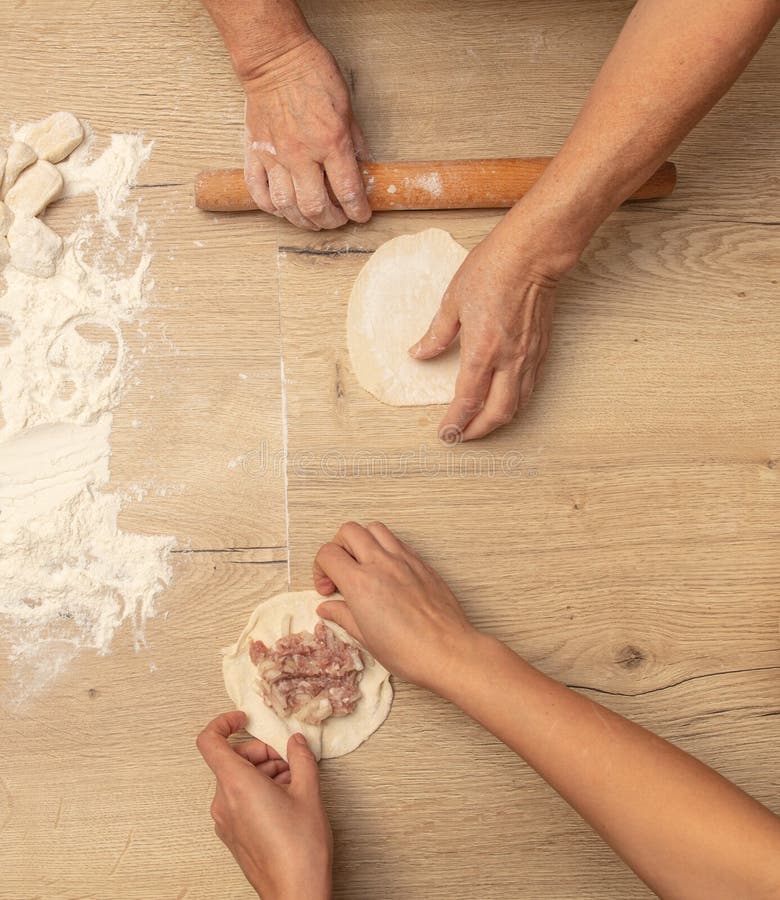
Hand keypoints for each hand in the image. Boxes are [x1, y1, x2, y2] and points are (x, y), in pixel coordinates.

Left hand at [196, 711, 332, 899]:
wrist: (295, 893)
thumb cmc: (300, 848)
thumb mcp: (308, 792)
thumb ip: (301, 758)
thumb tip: (295, 742)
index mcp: (237, 785)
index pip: (209, 741)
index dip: (223, 723)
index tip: (244, 719)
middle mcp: (223, 802)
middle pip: (231, 759)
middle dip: (260, 752)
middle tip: (287, 761)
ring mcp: (225, 821)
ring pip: (236, 779)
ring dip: (263, 772)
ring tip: (293, 783)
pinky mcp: (232, 835)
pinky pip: (238, 799)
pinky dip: (258, 790)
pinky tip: (285, 800)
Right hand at [242, 35, 370, 230]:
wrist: (274, 57)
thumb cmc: (311, 73)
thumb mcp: (347, 107)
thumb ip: (355, 142)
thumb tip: (362, 166)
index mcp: (330, 142)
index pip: (348, 191)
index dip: (358, 210)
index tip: (361, 214)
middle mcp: (302, 154)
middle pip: (315, 208)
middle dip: (331, 221)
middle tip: (338, 219)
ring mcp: (275, 156)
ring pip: (286, 206)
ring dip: (302, 221)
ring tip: (313, 220)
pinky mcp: (254, 153)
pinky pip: (258, 191)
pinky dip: (271, 207)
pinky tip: (282, 209)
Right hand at [313, 521, 478, 692]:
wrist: (448, 652)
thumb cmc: (410, 651)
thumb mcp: (366, 638)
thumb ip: (343, 616)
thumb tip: (328, 608)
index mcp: (361, 583)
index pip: (328, 553)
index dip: (320, 569)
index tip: (327, 588)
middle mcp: (382, 564)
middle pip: (349, 531)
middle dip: (337, 547)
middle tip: (340, 573)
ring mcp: (404, 560)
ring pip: (374, 528)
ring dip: (362, 541)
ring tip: (363, 566)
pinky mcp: (422, 563)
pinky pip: (397, 541)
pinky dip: (385, 547)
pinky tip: (386, 572)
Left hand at [410, 211, 566, 441]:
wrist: (532, 254)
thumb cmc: (492, 270)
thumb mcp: (453, 301)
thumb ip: (436, 334)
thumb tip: (419, 354)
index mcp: (482, 350)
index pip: (467, 400)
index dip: (455, 423)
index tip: (445, 434)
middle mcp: (508, 360)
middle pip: (496, 413)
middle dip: (478, 432)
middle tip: (461, 437)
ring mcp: (528, 357)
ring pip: (517, 405)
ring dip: (497, 421)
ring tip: (480, 425)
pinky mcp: (541, 350)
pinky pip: (529, 388)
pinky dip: (514, 403)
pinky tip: (503, 402)